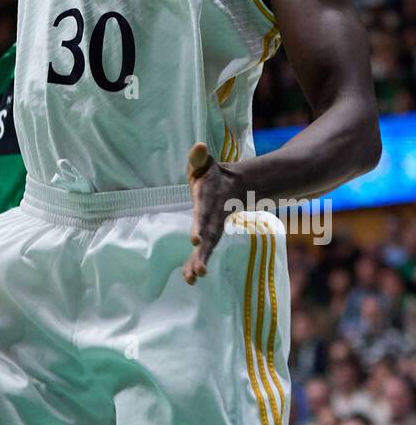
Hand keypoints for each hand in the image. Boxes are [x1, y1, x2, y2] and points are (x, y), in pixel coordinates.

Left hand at [182, 142, 244, 284]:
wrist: (234, 188)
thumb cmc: (212, 175)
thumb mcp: (205, 163)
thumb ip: (198, 157)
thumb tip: (198, 145)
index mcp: (208, 201)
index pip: (203, 214)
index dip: (199, 226)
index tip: (194, 240)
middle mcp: (212, 219)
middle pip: (209, 238)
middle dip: (203, 253)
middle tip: (198, 270)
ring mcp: (213, 229)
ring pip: (207, 249)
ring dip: (199, 263)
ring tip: (192, 279)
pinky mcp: (209, 236)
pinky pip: (203, 252)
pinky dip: (196, 264)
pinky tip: (189, 278)